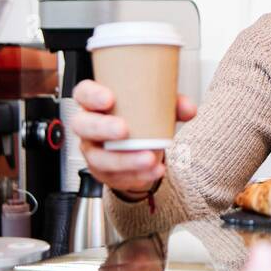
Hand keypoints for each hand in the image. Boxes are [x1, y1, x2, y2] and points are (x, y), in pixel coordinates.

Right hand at [71, 79, 196, 197]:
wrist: (139, 148)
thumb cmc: (139, 120)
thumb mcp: (155, 107)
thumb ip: (172, 104)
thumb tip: (188, 108)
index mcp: (96, 103)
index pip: (83, 93)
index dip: (91, 95)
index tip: (109, 98)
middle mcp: (89, 126)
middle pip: (82, 126)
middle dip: (102, 128)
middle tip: (124, 130)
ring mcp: (93, 150)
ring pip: (98, 158)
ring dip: (124, 160)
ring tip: (149, 158)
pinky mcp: (103, 172)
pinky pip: (114, 176)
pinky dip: (136, 175)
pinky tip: (152, 171)